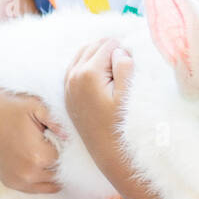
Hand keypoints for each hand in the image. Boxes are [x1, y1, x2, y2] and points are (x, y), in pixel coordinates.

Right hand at [0, 79, 68, 193]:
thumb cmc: (14, 104)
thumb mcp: (38, 106)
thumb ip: (58, 122)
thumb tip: (71, 137)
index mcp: (38, 156)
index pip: (66, 161)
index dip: (65, 148)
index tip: (57, 136)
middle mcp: (26, 173)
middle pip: (58, 175)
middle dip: (59, 161)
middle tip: (52, 143)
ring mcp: (15, 180)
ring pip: (48, 185)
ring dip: (51, 173)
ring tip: (47, 152)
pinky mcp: (8, 181)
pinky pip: (33, 188)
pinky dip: (39, 179)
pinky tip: (40, 163)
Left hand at [64, 37, 137, 189]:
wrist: (109, 153)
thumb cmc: (122, 124)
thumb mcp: (128, 94)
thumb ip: (124, 66)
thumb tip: (119, 52)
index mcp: (88, 73)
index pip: (109, 44)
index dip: (124, 53)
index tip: (130, 71)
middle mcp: (73, 76)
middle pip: (94, 45)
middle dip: (110, 52)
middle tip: (124, 71)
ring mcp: (68, 85)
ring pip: (83, 53)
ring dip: (99, 57)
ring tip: (115, 73)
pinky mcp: (69, 93)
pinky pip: (76, 66)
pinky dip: (88, 65)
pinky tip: (102, 78)